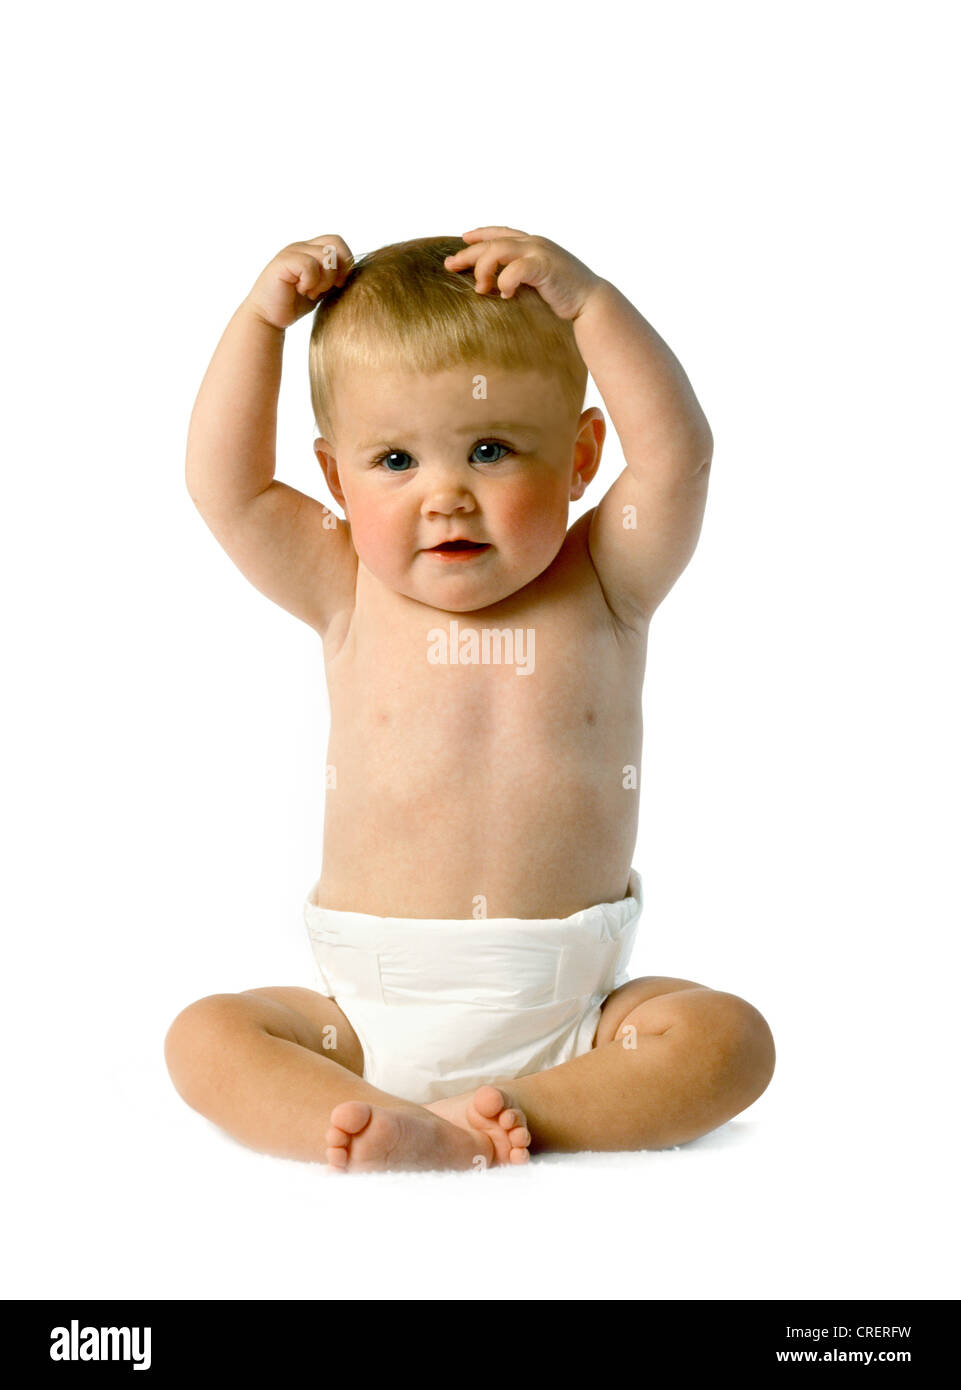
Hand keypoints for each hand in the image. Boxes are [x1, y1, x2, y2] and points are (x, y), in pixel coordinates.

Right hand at [245, 234, 354, 330]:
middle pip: (336, 242)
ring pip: (325, 256)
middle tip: (328, 288)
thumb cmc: (294, 305)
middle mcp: (302, 247)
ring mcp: (292, 252)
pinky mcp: (283, 263)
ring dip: (324, 280)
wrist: (267, 317)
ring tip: (311, 292)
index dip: (346, 263)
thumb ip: (335, 277)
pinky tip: (302, 291)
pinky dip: (311, 282)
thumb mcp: (322, 288)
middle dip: (339, 269)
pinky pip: (309, 265)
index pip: (338, 242)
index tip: (339, 285)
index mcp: (311, 250)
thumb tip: (357, 274)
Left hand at [443, 226, 603, 321]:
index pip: (501, 232)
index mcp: (533, 245)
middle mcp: (534, 243)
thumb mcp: (538, 283)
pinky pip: (516, 269)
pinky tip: (504, 295)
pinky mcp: (545, 266)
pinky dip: (505, 281)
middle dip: (468, 254)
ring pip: (499, 250)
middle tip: (450, 265)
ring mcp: (540, 252)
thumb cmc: (565, 298)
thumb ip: (520, 279)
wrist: (592, 303)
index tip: (463, 239)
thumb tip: (497, 290)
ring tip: (480, 288)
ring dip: (484, 269)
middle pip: (492, 242)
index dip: (481, 233)